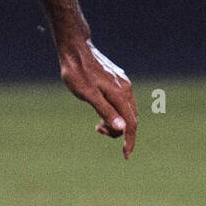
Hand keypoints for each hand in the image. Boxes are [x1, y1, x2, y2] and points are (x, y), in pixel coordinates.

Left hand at [60, 40, 136, 158]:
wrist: (75, 49)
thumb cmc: (76, 72)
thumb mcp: (87, 94)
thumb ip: (105, 111)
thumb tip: (122, 129)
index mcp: (121, 94)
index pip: (131, 123)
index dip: (129, 141)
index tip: (125, 156)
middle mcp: (126, 89)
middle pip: (131, 118)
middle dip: (118, 132)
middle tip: (96, 129)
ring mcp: (123, 84)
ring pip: (126, 110)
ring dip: (115, 122)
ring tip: (96, 124)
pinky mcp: (117, 81)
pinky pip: (122, 103)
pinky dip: (115, 113)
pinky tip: (101, 112)